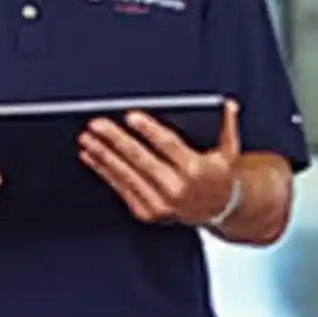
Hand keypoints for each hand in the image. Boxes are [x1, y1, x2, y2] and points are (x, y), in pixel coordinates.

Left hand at [79, 100, 240, 225]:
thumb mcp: (229, 151)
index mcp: (196, 170)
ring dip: (104, 155)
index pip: (168, 145)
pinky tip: (92, 157)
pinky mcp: (148, 212)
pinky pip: (121, 189)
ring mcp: (161, 203)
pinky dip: (104, 172)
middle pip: (141, 160)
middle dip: (116, 140)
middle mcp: (177, 189)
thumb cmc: (219, 175)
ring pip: (127, 175)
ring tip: (88, 139)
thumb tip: (227, 104)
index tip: (130, 116)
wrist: (218, 211)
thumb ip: (227, 126)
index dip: (148, 130)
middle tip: (97, 124)